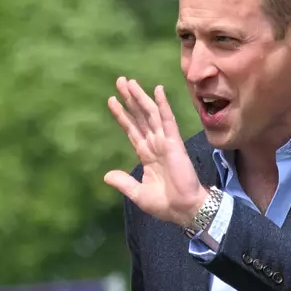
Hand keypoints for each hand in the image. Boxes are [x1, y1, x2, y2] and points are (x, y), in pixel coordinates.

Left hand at [102, 77, 207, 226]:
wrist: (183, 210)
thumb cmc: (165, 203)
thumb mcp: (138, 194)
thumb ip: (123, 182)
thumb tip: (106, 176)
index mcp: (146, 155)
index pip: (132, 130)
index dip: (123, 115)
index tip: (112, 101)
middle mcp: (155, 144)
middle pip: (140, 116)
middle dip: (129, 99)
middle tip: (119, 81)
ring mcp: (164, 142)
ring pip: (150, 114)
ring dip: (140, 97)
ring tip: (129, 82)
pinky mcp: (174, 143)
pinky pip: (167, 120)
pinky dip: (162, 105)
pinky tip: (157, 90)